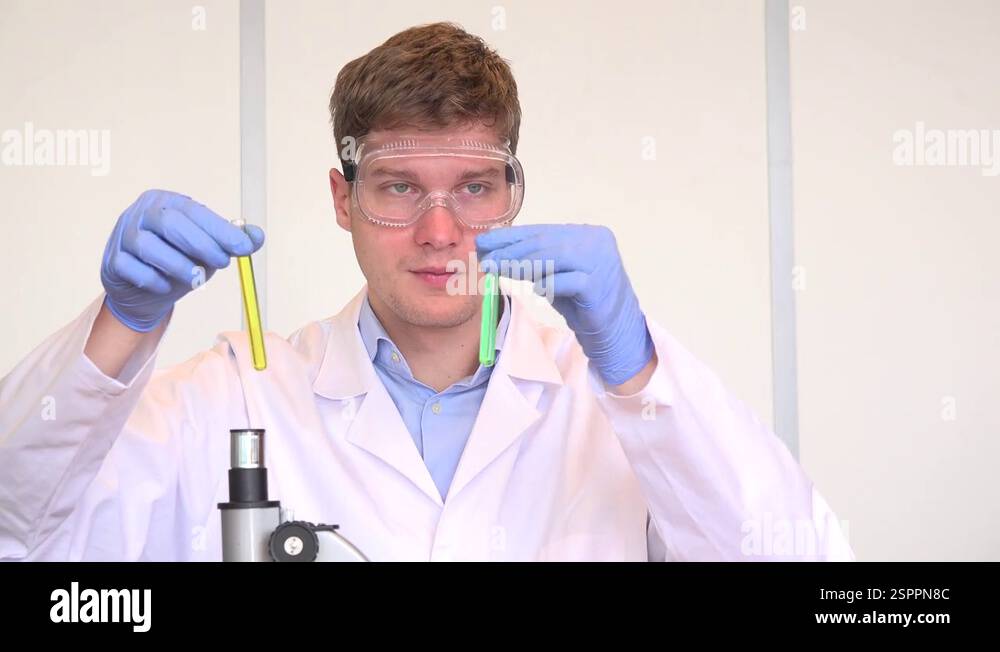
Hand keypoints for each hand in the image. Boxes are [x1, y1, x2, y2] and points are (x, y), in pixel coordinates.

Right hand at [100, 189, 263, 331]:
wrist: (144, 293)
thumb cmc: (178, 262)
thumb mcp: (208, 250)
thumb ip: (232, 242)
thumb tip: (257, 236)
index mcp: (167, 202)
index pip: (195, 212)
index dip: (220, 230)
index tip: (244, 247)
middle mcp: (142, 213)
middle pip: (170, 224)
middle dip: (202, 245)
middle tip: (222, 263)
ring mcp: (123, 236)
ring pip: (149, 247)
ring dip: (179, 266)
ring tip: (197, 278)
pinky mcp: (112, 261)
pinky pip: (133, 270)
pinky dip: (155, 280)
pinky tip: (166, 286)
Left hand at [476, 224, 653, 386]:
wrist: (616, 330)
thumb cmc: (583, 302)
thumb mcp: (556, 275)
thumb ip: (534, 261)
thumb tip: (495, 250)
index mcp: (587, 233)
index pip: (542, 231)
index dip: (511, 236)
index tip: (485, 241)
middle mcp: (596, 241)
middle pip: (545, 242)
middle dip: (511, 250)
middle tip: (485, 258)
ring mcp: (600, 262)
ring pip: (553, 257)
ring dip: (521, 264)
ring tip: (497, 270)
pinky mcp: (599, 285)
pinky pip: (566, 281)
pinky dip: (548, 284)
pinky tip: (534, 289)